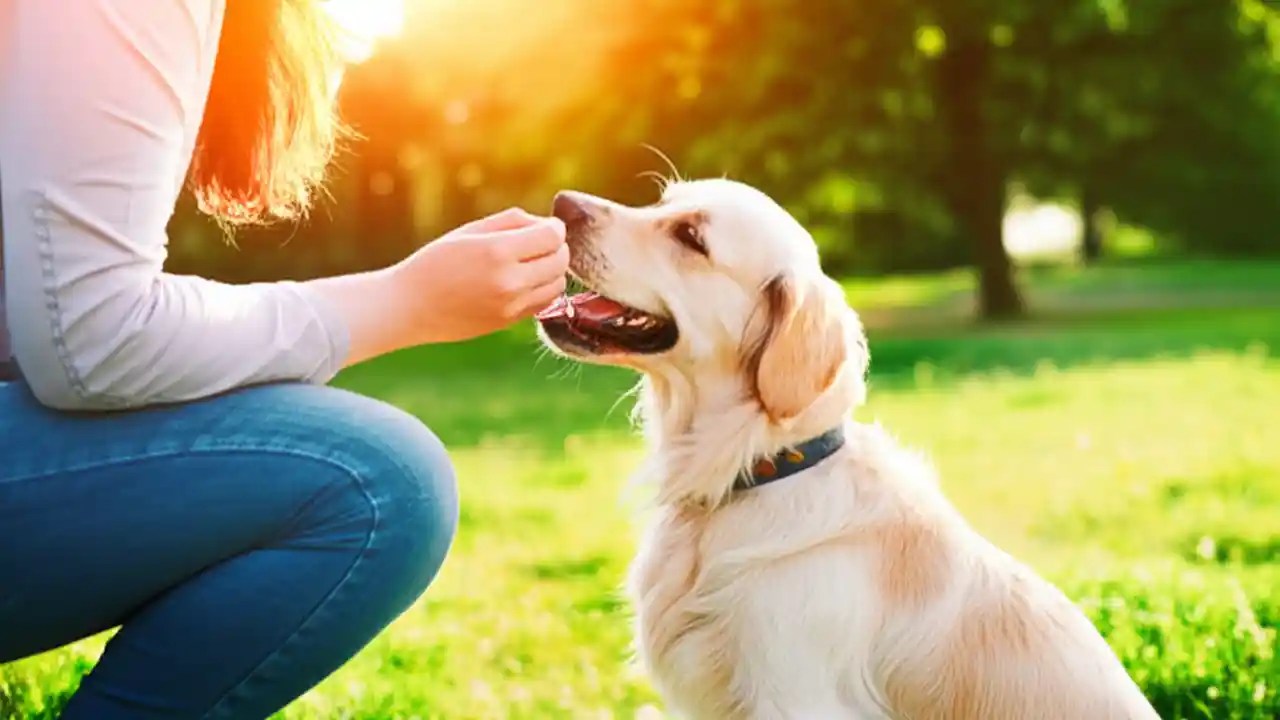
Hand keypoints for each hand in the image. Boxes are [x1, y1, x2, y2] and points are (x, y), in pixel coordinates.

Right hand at [394, 208, 568, 344]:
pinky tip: (524, 282)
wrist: (408, 307)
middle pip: (561, 260)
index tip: (546, 225)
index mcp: (497, 251)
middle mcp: (509, 281)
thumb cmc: (435, 262)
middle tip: (540, 243)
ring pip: (559, 284)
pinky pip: (544, 303)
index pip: (552, 235)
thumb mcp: (469, 231)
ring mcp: (511, 305)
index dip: (554, 227)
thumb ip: (510, 222)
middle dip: (557, 247)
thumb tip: (546, 224)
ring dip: (553, 270)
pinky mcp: (509, 321)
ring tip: (532, 263)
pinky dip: (543, 290)